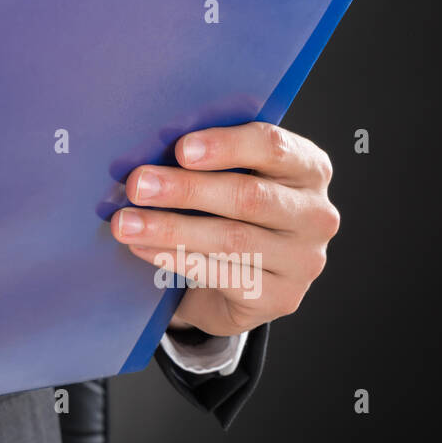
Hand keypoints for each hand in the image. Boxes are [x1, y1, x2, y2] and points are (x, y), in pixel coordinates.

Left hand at [111, 122, 338, 336]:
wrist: (243, 277)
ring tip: (126, 223)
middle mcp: (315, 214)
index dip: (226, 146)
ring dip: (170, 229)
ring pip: (231, 240)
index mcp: (308, 167)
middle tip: (137, 185)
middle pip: (248, 197)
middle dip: (186, 189)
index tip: (180, 149)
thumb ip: (208, 159)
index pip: (273, 147)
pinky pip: (222, 276)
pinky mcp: (281, 297)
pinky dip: (176, 260)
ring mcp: (303, 260)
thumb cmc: (229, 209)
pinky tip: (143, 249)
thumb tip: (149, 149)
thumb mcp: (231, 176)